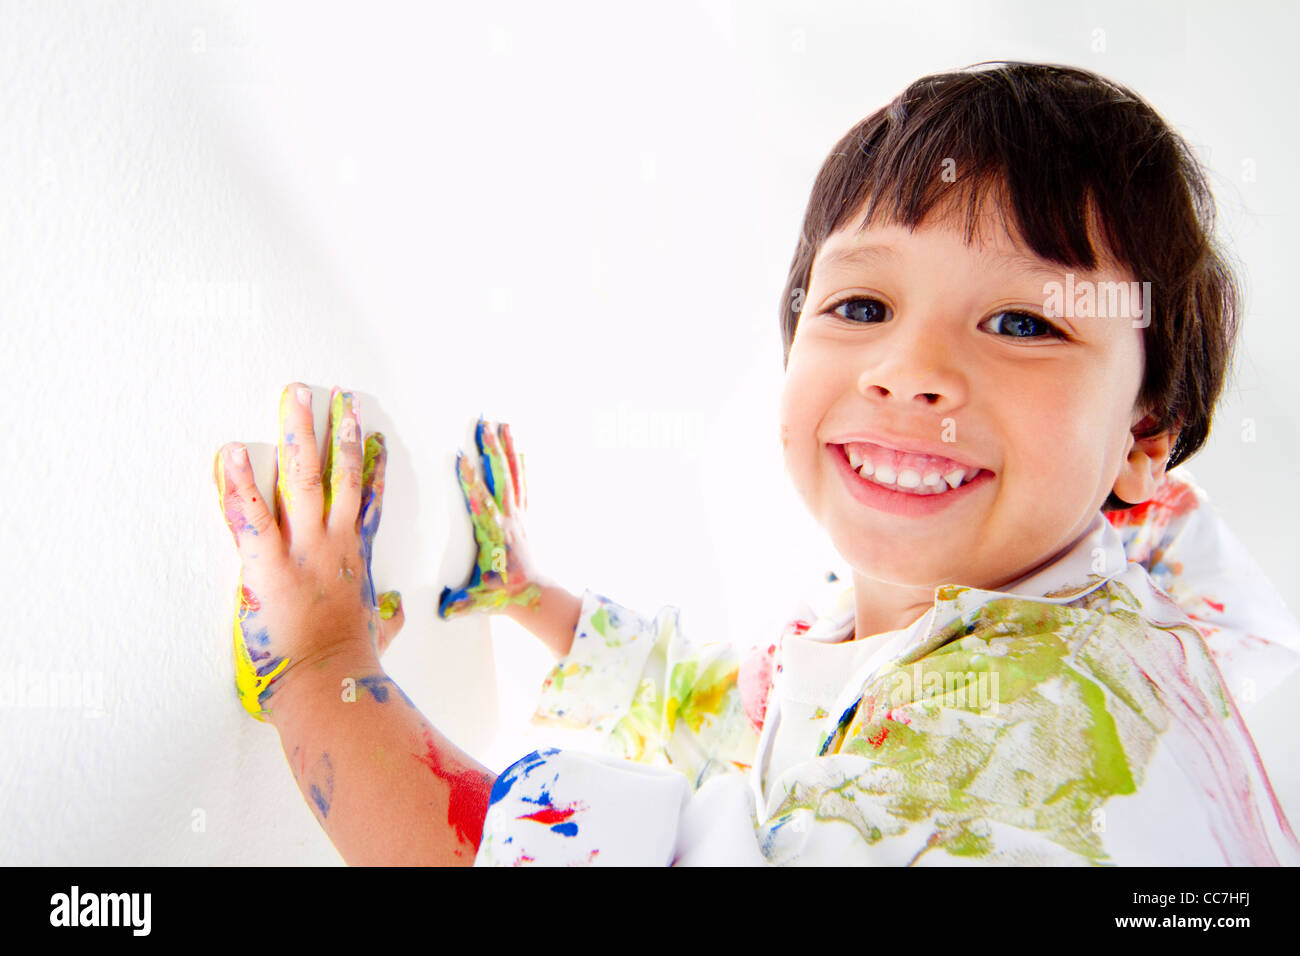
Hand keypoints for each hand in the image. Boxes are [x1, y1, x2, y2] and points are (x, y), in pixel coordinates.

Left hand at [215, 383, 404, 721]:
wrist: (329, 680)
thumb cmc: (353, 661)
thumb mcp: (379, 633)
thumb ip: (389, 615)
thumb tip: (398, 609)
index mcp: (355, 558)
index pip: (369, 502)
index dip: (373, 466)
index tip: (374, 436)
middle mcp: (333, 543)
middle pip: (339, 474)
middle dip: (337, 431)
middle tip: (337, 396)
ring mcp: (303, 550)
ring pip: (302, 478)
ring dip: (299, 433)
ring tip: (295, 395)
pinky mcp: (268, 566)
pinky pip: (250, 516)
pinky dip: (239, 483)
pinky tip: (231, 451)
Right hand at [438, 418, 541, 617]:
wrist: (535, 596)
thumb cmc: (502, 596)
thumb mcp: (477, 601)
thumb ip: (458, 604)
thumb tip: (441, 612)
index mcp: (493, 535)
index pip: (479, 504)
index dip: (470, 481)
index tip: (461, 458)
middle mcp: (509, 520)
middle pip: (500, 478)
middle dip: (491, 451)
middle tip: (484, 424)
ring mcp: (520, 515)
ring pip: (514, 475)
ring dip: (508, 448)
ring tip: (503, 424)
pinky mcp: (525, 516)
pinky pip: (523, 484)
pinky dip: (521, 465)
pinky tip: (519, 448)